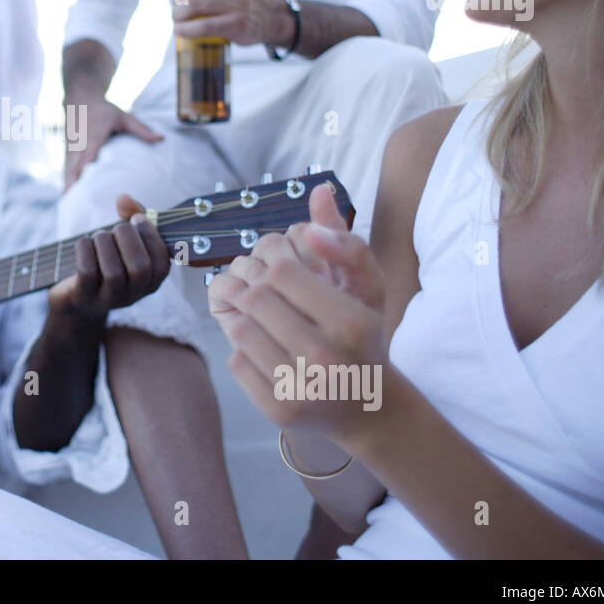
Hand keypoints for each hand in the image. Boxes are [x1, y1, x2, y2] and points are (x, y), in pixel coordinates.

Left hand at [49, 194, 170, 318]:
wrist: (75, 295)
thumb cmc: (106, 260)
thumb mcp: (123, 240)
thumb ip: (131, 216)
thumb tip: (124, 198)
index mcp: (150, 282)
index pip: (162, 264)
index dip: (151, 236)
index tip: (137, 219)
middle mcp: (133, 295)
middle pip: (140, 268)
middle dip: (127, 238)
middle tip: (117, 228)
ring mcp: (109, 299)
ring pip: (113, 272)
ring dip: (104, 242)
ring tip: (99, 237)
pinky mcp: (84, 296)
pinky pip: (87, 271)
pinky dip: (85, 249)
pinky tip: (84, 243)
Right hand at [63, 97, 162, 189]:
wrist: (80, 100)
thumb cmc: (105, 111)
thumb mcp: (124, 116)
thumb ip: (141, 129)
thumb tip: (161, 139)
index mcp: (95, 131)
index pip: (90, 148)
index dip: (86, 160)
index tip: (84, 173)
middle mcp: (81, 139)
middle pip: (77, 160)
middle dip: (74, 176)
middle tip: (73, 194)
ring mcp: (72, 144)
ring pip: (69, 164)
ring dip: (68, 180)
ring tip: (68, 198)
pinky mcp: (68, 149)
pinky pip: (66, 165)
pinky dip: (65, 178)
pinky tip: (66, 193)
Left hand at [142, 0, 292, 47]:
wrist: (271, 17)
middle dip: (174, 3)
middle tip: (175, 11)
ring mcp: (240, 1)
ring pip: (191, 8)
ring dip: (176, 18)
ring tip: (177, 22)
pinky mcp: (239, 22)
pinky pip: (202, 26)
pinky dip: (185, 30)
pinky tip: (179, 31)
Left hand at [208, 185, 386, 442]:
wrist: (365, 403)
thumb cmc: (363, 334)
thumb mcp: (367, 287)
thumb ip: (344, 239)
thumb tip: (318, 193)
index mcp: (351, 323)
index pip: (282, 270)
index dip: (270, 257)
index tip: (275, 261)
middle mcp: (326, 359)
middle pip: (256, 298)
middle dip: (248, 282)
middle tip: (254, 281)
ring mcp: (301, 389)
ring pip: (239, 329)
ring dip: (238, 312)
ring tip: (253, 308)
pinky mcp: (278, 410)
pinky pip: (236, 361)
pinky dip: (242, 347)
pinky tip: (262, 345)